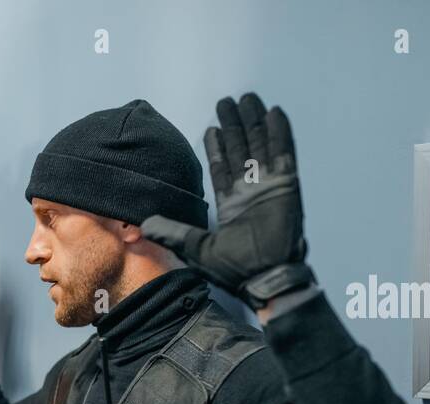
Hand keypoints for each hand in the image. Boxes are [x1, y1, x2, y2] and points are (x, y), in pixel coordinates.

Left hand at [141, 93, 313, 309]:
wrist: (264, 279)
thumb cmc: (233, 270)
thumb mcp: (196, 248)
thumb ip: (172, 232)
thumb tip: (142, 225)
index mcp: (230, 204)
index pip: (222, 167)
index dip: (218, 146)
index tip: (212, 127)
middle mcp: (249, 191)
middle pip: (241, 149)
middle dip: (234, 125)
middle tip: (227, 102)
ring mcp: (269, 187)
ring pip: (260, 145)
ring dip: (254, 122)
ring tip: (247, 99)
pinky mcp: (287, 186)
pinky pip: (284, 154)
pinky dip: (280, 134)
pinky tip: (274, 113)